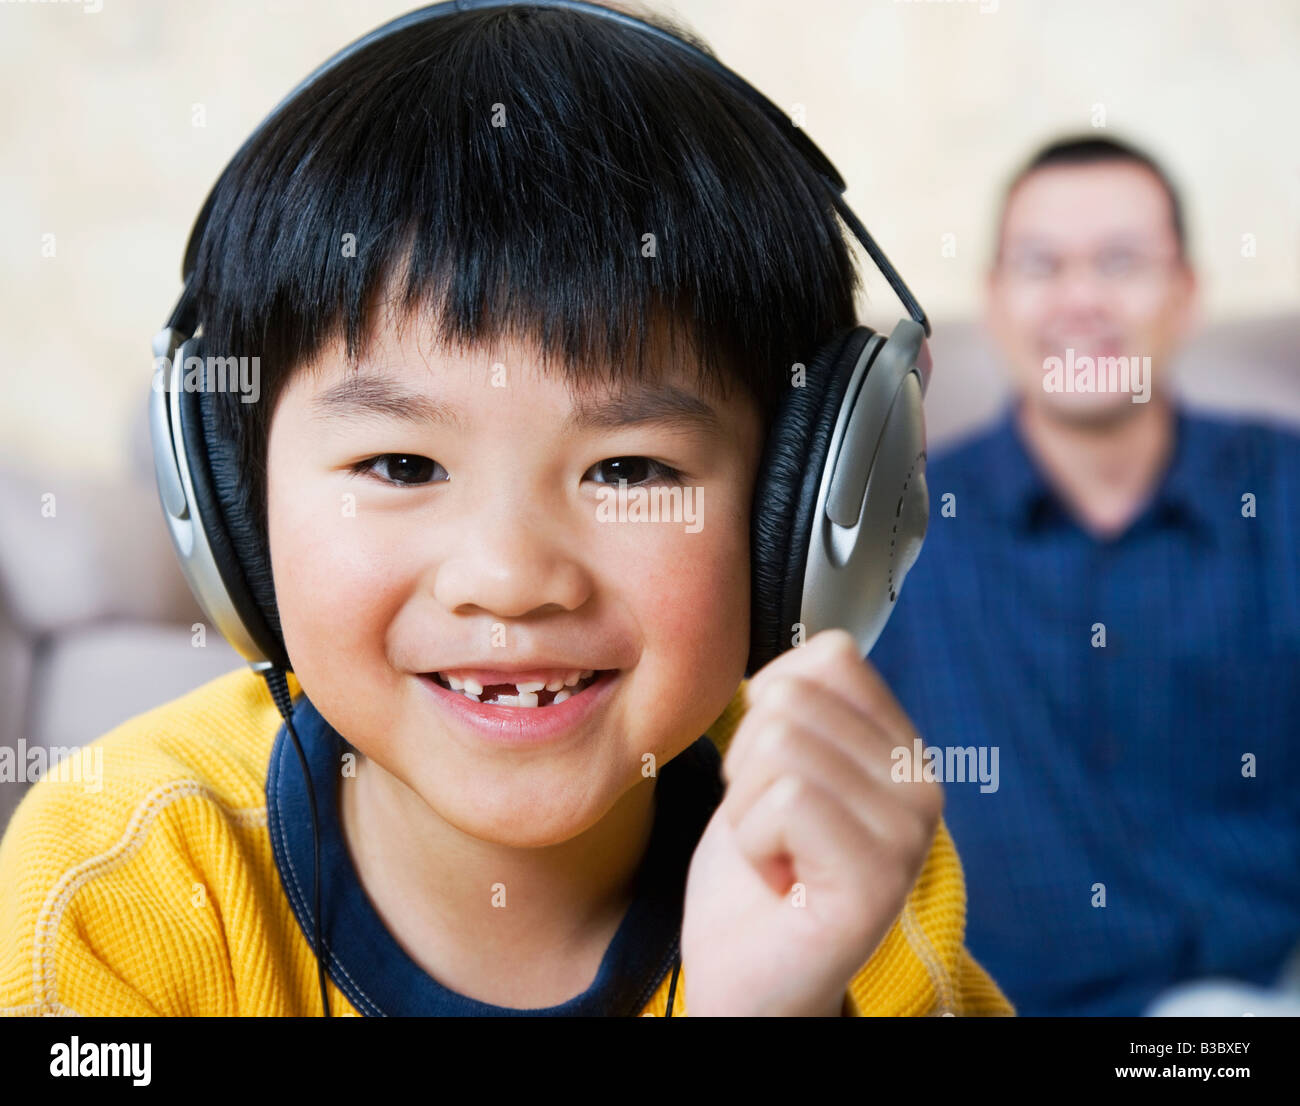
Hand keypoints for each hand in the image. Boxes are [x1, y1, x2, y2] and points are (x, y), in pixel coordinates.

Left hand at [680, 628, 943, 1015]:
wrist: (743, 974)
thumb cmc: (757, 867)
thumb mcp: (771, 763)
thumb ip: (800, 704)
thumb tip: (804, 654)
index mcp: (901, 749)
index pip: (831, 656)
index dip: (769, 707)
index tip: (774, 775)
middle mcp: (921, 785)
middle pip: (792, 698)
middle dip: (748, 762)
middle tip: (771, 827)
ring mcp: (908, 833)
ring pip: (782, 744)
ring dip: (747, 807)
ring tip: (776, 854)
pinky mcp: (879, 877)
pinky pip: (786, 799)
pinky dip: (752, 842)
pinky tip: (779, 880)